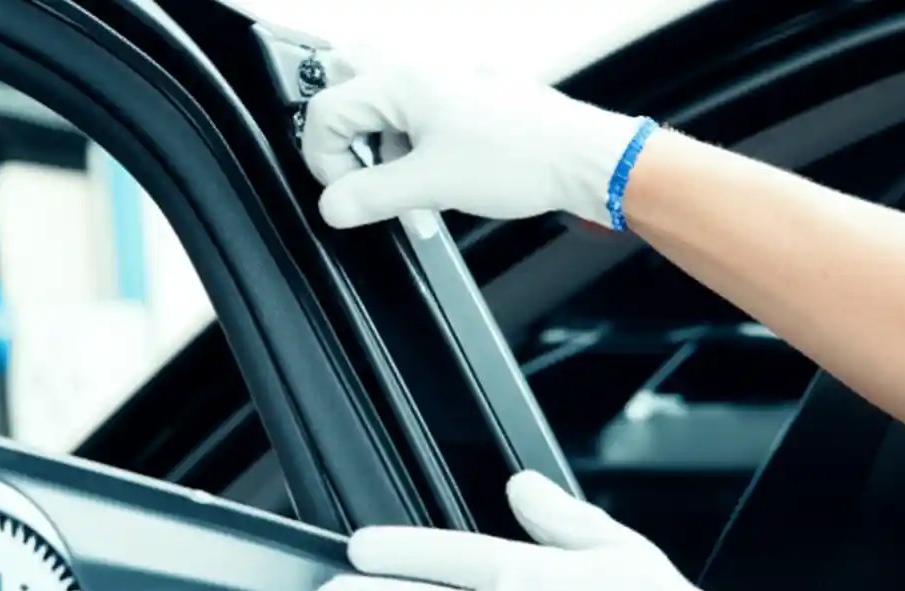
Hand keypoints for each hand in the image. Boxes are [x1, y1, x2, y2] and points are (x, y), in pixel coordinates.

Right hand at [301, 52, 648, 229]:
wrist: (579, 160)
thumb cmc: (520, 158)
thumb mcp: (429, 185)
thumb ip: (369, 196)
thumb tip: (332, 206)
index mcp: (400, 81)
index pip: (325, 112)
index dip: (324, 161)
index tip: (346, 196)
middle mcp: (417, 70)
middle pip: (347, 91)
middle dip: (346, 143)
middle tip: (358, 177)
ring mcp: (441, 81)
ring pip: (382, 108)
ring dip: (382, 154)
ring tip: (405, 197)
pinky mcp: (461, 99)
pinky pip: (414, 117)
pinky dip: (410, 152)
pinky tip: (430, 190)